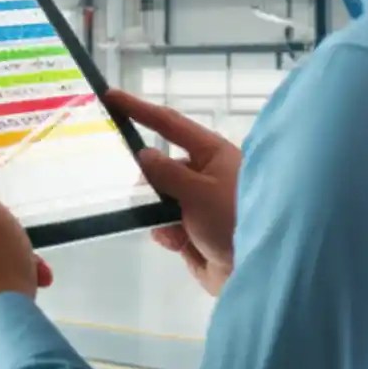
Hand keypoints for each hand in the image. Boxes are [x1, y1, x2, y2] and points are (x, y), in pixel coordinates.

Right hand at [105, 90, 240, 296]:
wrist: (257, 272)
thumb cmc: (234, 221)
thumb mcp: (199, 192)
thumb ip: (166, 172)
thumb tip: (143, 154)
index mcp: (211, 154)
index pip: (169, 124)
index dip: (139, 109)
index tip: (111, 96)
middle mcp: (204, 173)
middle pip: (160, 165)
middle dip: (149, 182)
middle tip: (143, 194)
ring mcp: (197, 202)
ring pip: (157, 197)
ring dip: (159, 213)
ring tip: (173, 228)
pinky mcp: (192, 228)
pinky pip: (163, 223)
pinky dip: (166, 232)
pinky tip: (178, 243)